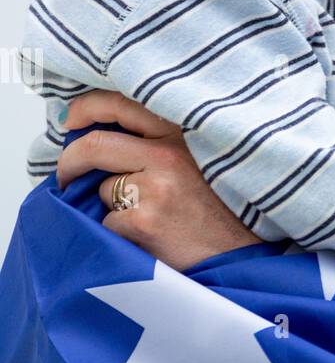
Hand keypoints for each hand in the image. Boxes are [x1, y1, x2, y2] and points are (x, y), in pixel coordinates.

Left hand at [58, 90, 259, 271]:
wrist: (240, 258)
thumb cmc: (219, 213)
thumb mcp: (200, 161)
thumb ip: (158, 143)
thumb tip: (99, 136)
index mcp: (182, 134)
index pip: (121, 104)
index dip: (86, 108)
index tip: (71, 118)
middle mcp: (169, 154)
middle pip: (95, 145)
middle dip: (70, 161)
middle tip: (67, 175)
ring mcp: (156, 188)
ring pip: (102, 189)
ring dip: (114, 206)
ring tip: (150, 219)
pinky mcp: (144, 221)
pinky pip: (109, 222)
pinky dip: (121, 234)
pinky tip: (153, 239)